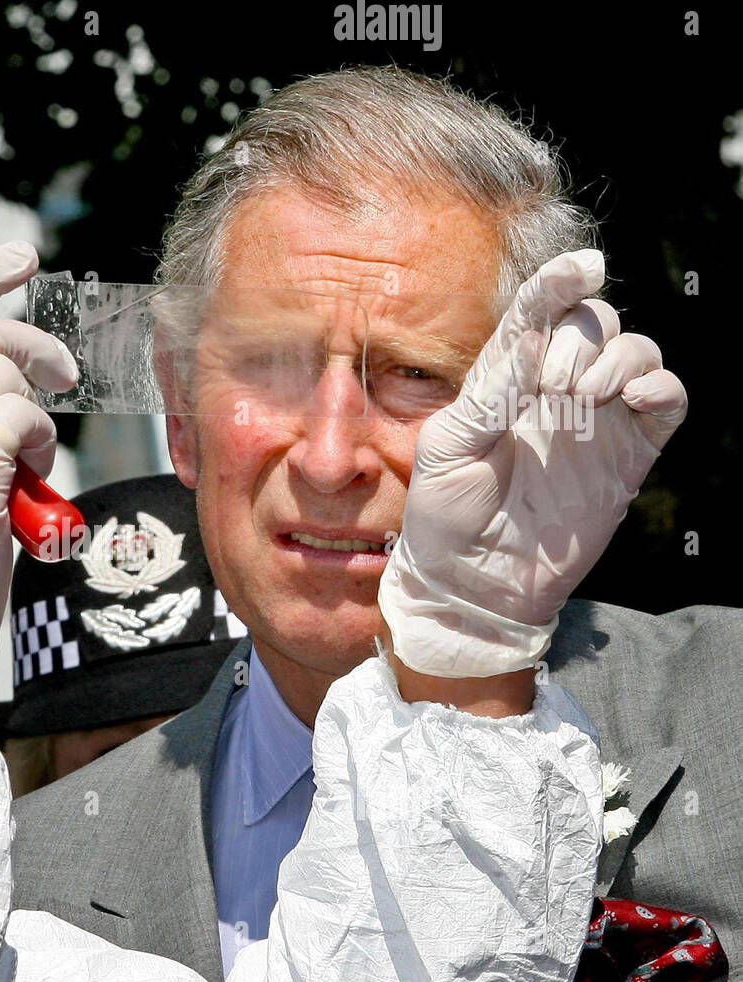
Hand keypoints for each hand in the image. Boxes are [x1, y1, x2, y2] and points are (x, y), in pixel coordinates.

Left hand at [378, 249, 686, 677]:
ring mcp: (595, 422)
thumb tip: (532, 341)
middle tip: (554, 385)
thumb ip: (489, 394)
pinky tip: (630, 398)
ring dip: (618, 357)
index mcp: (504, 380)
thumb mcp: (445, 449)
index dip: (561, 282)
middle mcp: (553, 392)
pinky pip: (667, 402)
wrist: (473, 583)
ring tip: (584, 396)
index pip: (537, 313)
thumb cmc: (445, 516)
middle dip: (581, 336)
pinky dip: (661, 386)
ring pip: (636, 351)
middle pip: (594, 323)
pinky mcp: (628, 456)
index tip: (582, 267)